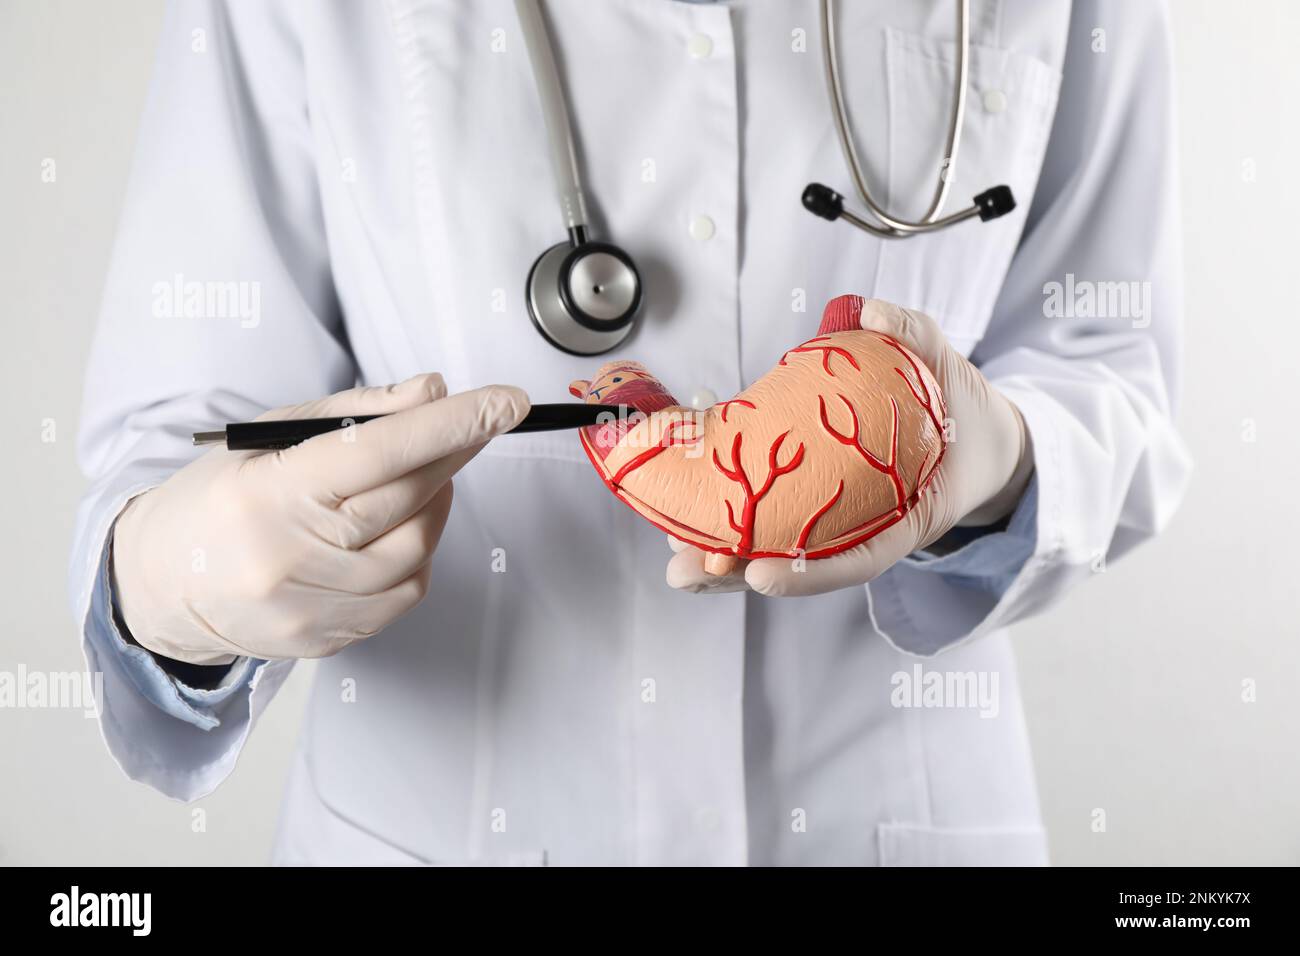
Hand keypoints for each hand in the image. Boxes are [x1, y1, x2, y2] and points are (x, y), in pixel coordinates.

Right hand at [112, 374, 528, 663]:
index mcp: (269, 493)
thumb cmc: (218, 498)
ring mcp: (310, 607)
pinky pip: (405, 591)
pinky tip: (400, 525)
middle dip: (455, 452)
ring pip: (417, 548)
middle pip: (408, 499)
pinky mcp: (326, 639)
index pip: (380, 452)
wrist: (160, 585)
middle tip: (477, 422)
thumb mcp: (269, 436)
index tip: (506, 402)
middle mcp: (289, 557)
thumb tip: (433, 393)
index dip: (452, 424)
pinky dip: (419, 550)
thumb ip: (355, 414)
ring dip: (438, 502)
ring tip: (422, 475)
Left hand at [667, 300, 1032, 596]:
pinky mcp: (819, 510)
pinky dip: (731, 534)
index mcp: (912, 513)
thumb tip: (871, 313)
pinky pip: (773, 529)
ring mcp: (843, 524)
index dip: (810, 573)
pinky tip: (685, 534)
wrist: (980, 442)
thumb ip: (918, 338)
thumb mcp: (953, 375)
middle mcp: (872, 529)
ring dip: (724, 563)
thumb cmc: (963, 416)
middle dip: (741, 572)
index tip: (760, 574)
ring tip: (677, 565)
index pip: (861, 557)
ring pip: (779, 556)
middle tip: (690, 569)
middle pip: (801, 567)